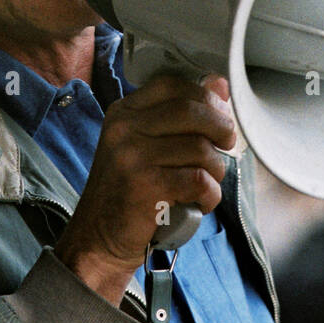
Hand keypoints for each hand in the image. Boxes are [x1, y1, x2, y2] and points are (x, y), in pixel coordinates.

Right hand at [53, 74, 236, 303]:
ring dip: (215, 170)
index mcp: (124, 112)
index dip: (205, 97)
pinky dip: (209, 194)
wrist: (98, 238)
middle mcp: (124, 128)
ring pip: (200, 148)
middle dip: (221, 128)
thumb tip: (220, 84)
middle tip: (225, 146)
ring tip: (205, 184)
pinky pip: (198, 179)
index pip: (173, 84)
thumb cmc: (128, 192)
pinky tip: (199, 203)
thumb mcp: (145, 145)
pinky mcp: (145, 186)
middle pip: (192, 110)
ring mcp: (132, 156)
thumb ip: (178, 115)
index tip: (219, 117)